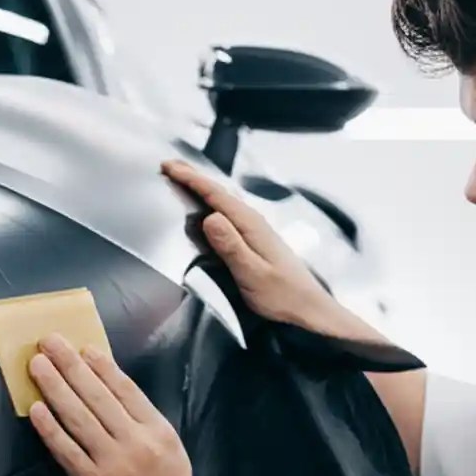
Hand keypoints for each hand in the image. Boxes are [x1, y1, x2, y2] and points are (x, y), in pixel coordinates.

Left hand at [27, 333, 208, 475]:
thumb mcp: (172, 458)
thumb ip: (145, 430)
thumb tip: (115, 400)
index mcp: (159, 433)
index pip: (126, 389)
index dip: (101, 366)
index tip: (83, 347)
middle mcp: (137, 443)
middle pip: (97, 395)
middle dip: (70, 364)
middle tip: (50, 342)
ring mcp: (114, 464)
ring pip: (78, 416)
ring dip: (55, 386)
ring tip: (37, 365)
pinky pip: (66, 449)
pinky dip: (50, 427)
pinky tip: (37, 409)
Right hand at [161, 159, 342, 331]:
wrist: (308, 309)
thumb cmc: (281, 295)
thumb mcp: (252, 272)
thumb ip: (231, 245)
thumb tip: (210, 217)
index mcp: (250, 224)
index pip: (216, 195)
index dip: (191, 179)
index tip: (168, 167)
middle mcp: (253, 221)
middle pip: (219, 193)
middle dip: (194, 177)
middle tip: (168, 166)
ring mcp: (255, 230)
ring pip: (223, 202)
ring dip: (201, 189)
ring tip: (181, 181)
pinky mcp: (254, 241)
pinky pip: (227, 214)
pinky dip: (212, 205)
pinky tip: (205, 209)